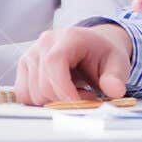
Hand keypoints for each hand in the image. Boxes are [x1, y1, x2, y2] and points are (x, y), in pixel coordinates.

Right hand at [14, 24, 132, 104]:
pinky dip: (40, 102)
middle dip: (64, 100)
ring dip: (53, 102)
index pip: (54, 62)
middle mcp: (45, 42)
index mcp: (69, 37)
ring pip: (32, 92)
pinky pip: (24, 94)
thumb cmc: (103, 55)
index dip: (63, 88)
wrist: (93, 46)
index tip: (78, 104)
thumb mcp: (118, 64)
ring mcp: (31, 53)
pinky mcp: (24, 66)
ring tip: (73, 93)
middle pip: (43, 83)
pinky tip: (57, 95)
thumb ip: (115, 78)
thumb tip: (114, 90)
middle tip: (86, 97)